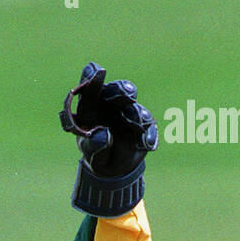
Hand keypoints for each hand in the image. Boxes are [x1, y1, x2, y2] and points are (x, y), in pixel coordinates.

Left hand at [60, 61, 157, 216]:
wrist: (113, 169)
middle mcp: (112, 105)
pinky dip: (149, 135)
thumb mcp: (91, 153)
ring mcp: (130, 114)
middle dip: (123, 91)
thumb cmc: (97, 153)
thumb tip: (104, 134)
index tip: (100, 71)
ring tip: (137, 125)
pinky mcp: (144, 127)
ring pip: (135, 108)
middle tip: (128, 95)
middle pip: (117, 90)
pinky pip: (149, 129)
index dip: (94, 77)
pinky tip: (146, 144)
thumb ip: (94, 145)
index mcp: (92, 106)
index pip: (90, 87)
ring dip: (137, 115)